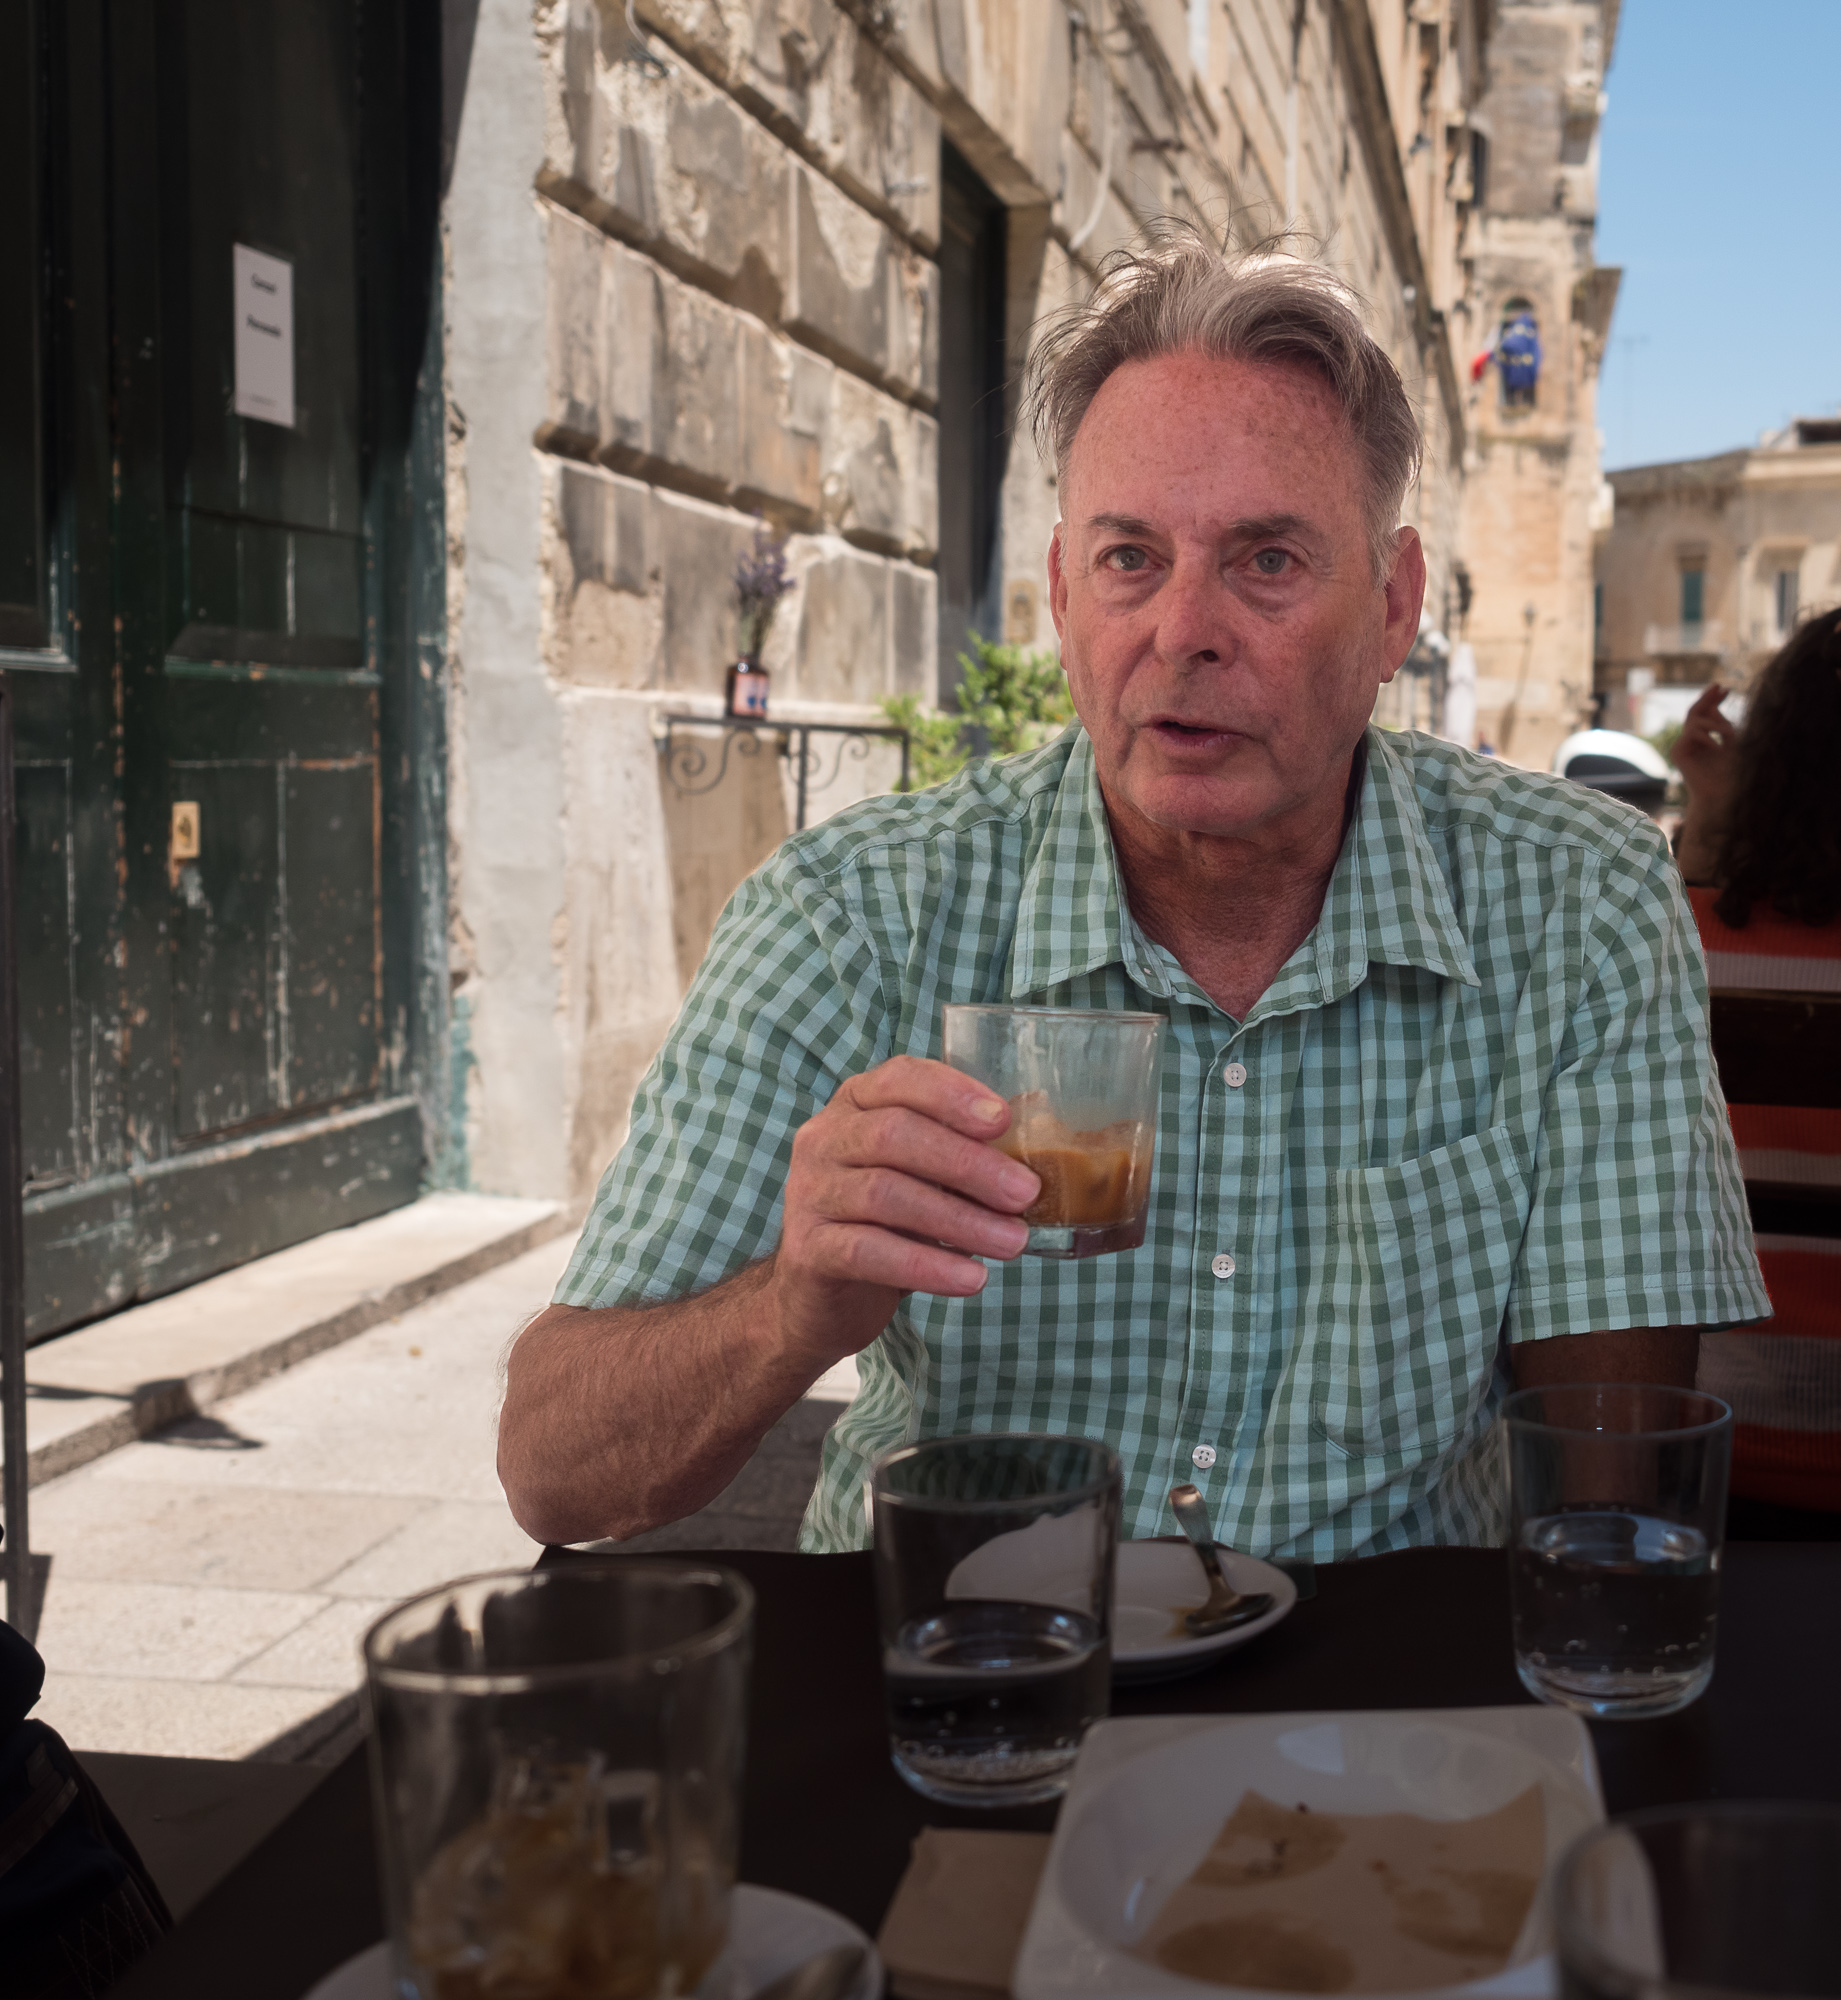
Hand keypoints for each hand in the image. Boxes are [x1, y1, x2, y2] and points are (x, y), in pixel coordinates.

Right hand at [769, 1056, 1039, 1367]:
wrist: (818, 1294)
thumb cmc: (885, 1220)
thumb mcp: (923, 1174)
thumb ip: (966, 1146)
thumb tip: (1039, 1120)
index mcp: (856, 1104)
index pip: (899, 1078)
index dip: (951, 1094)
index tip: (1003, 1120)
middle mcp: (825, 1138)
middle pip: (894, 1135)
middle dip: (967, 1163)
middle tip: (1025, 1194)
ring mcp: (810, 1192)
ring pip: (885, 1194)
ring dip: (959, 1219)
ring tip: (1012, 1243)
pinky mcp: (808, 1248)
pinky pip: (868, 1252)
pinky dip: (926, 1266)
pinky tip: (970, 1279)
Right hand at [1671, 684, 1736, 811]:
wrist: (1720, 795)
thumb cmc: (1728, 774)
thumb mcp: (1730, 743)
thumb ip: (1723, 726)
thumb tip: (1715, 705)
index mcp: (1702, 739)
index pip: (1704, 714)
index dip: (1713, 700)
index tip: (1726, 689)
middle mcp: (1688, 741)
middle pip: (1694, 712)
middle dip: (1707, 698)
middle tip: (1719, 686)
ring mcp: (1681, 747)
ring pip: (1694, 721)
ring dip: (1715, 723)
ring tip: (1730, 733)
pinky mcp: (1678, 753)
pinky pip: (1692, 734)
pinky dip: (1707, 737)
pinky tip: (1718, 747)